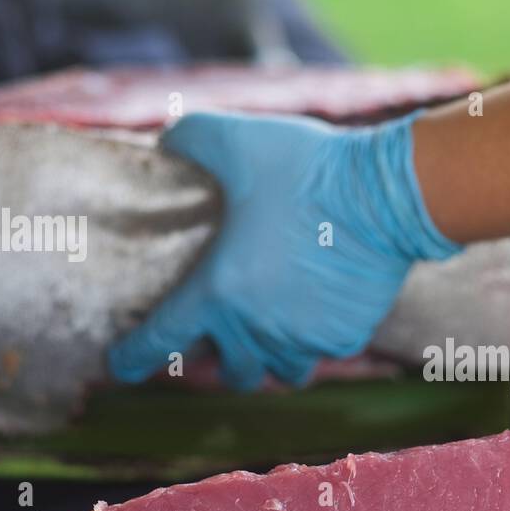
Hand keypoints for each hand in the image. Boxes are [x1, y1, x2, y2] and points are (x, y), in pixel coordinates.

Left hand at [108, 111, 458, 389]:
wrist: (387, 197)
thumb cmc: (308, 170)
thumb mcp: (237, 140)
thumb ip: (191, 139)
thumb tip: (168, 142)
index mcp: (218, 290)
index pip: (162, 338)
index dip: (135, 356)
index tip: (122, 365)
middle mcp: (257, 326)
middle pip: (229, 371)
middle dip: (222, 362)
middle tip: (223, 341)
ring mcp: (303, 338)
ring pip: (278, 371)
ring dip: (269, 360)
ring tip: (273, 337)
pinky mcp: (344, 337)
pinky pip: (321, 354)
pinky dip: (314, 342)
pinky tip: (316, 315)